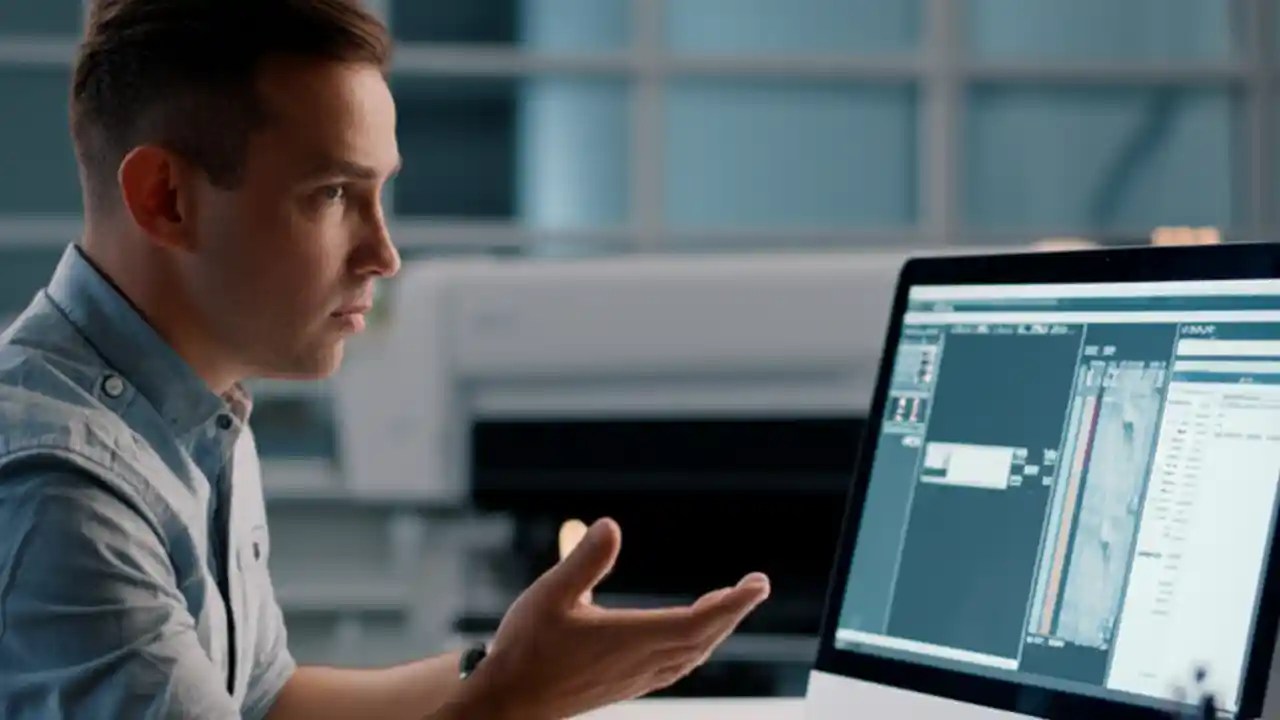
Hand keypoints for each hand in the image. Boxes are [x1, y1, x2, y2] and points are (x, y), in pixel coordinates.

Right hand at [474, 517, 769, 719]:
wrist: (507, 702)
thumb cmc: (525, 648)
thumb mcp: (549, 594)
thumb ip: (584, 561)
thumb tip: (611, 525)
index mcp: (630, 639)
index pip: (699, 622)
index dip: (734, 603)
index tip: (758, 583)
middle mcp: (641, 663)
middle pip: (704, 638)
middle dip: (733, 611)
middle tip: (753, 586)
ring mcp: (635, 678)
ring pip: (692, 655)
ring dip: (716, 629)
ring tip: (728, 605)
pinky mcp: (625, 686)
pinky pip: (676, 667)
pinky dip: (695, 648)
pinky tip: (691, 640)